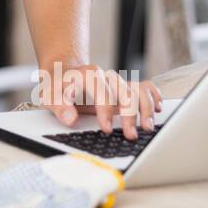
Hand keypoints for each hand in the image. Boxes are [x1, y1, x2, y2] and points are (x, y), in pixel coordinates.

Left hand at [35, 59, 162, 139]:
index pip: (102, 92)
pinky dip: (153, 96)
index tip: (106, 128)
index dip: (106, 111)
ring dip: (146, 108)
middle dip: (130, 115)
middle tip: (130, 135)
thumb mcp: (49, 95)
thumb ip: (59, 106)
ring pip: (138, 90)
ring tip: (147, 127)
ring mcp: (117, 81)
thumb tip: (71, 119)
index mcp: (88, 75)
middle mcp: (106, 76)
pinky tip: (157, 108)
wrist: (63, 72)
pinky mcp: (124, 87)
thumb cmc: (57, 85)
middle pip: (125, 93)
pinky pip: (144, 86)